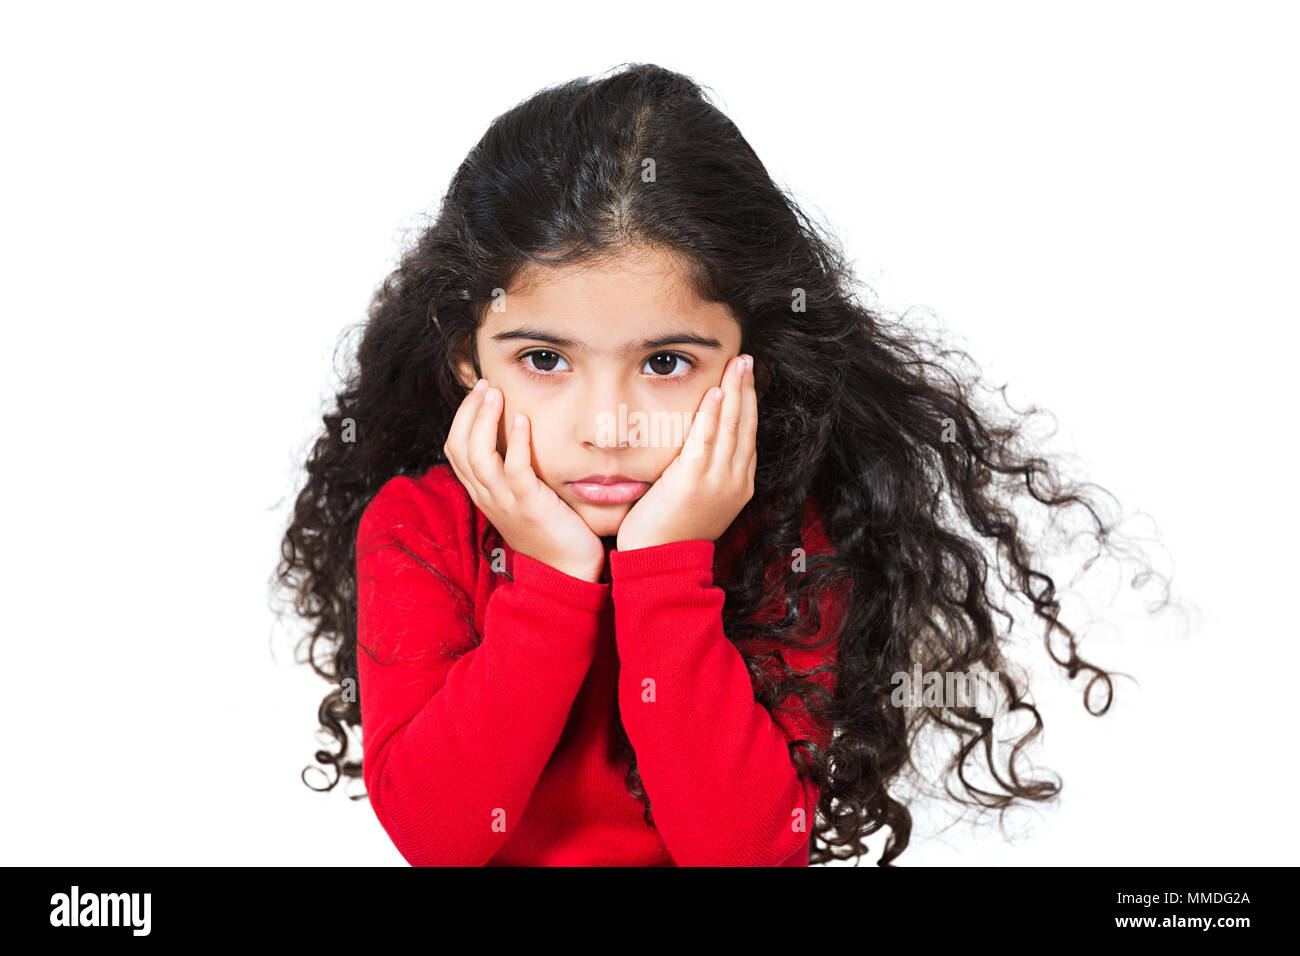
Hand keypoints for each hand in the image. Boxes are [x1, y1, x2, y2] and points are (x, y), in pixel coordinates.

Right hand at [443, 379, 606, 582]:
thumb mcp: (523, 498)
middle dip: (469, 412)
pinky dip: (516, 441)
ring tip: (496, 394)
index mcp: (483, 493)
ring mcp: (505, 502)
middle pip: (459, 447)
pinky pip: (514, 469)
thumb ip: (515, 472)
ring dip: (484, 420)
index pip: (455, 450)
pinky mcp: (529, 506)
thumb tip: (520, 437)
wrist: (567, 570)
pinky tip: (523, 421)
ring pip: (477, 455)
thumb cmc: (552, 531)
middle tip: (485, 386)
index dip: (463, 418)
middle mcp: (487, 496)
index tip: (479, 393)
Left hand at [615, 354, 756, 550]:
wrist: (662, 562)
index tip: (746, 379)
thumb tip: (699, 452)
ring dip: (735, 391)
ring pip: (732, 427)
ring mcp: (717, 481)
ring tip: (738, 364)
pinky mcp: (693, 480)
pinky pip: (707, 439)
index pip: (748, 436)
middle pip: (746, 425)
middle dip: (747, 389)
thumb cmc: (672, 534)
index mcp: (739, 485)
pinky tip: (717, 392)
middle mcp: (735, 481)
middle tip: (747, 359)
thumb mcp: (700, 502)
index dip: (749, 404)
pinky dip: (714, 414)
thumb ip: (705, 475)